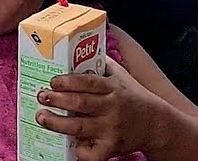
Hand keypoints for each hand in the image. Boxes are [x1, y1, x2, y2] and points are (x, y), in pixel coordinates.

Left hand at [35, 62, 170, 159]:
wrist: (156, 125)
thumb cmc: (134, 97)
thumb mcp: (121, 76)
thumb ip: (103, 63)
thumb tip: (83, 46)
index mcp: (113, 88)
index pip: (87, 82)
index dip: (67, 81)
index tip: (52, 81)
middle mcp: (112, 107)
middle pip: (79, 103)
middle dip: (57, 100)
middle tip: (42, 96)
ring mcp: (111, 129)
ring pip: (79, 127)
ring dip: (57, 123)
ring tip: (42, 117)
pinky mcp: (112, 148)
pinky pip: (91, 152)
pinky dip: (78, 150)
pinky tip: (67, 144)